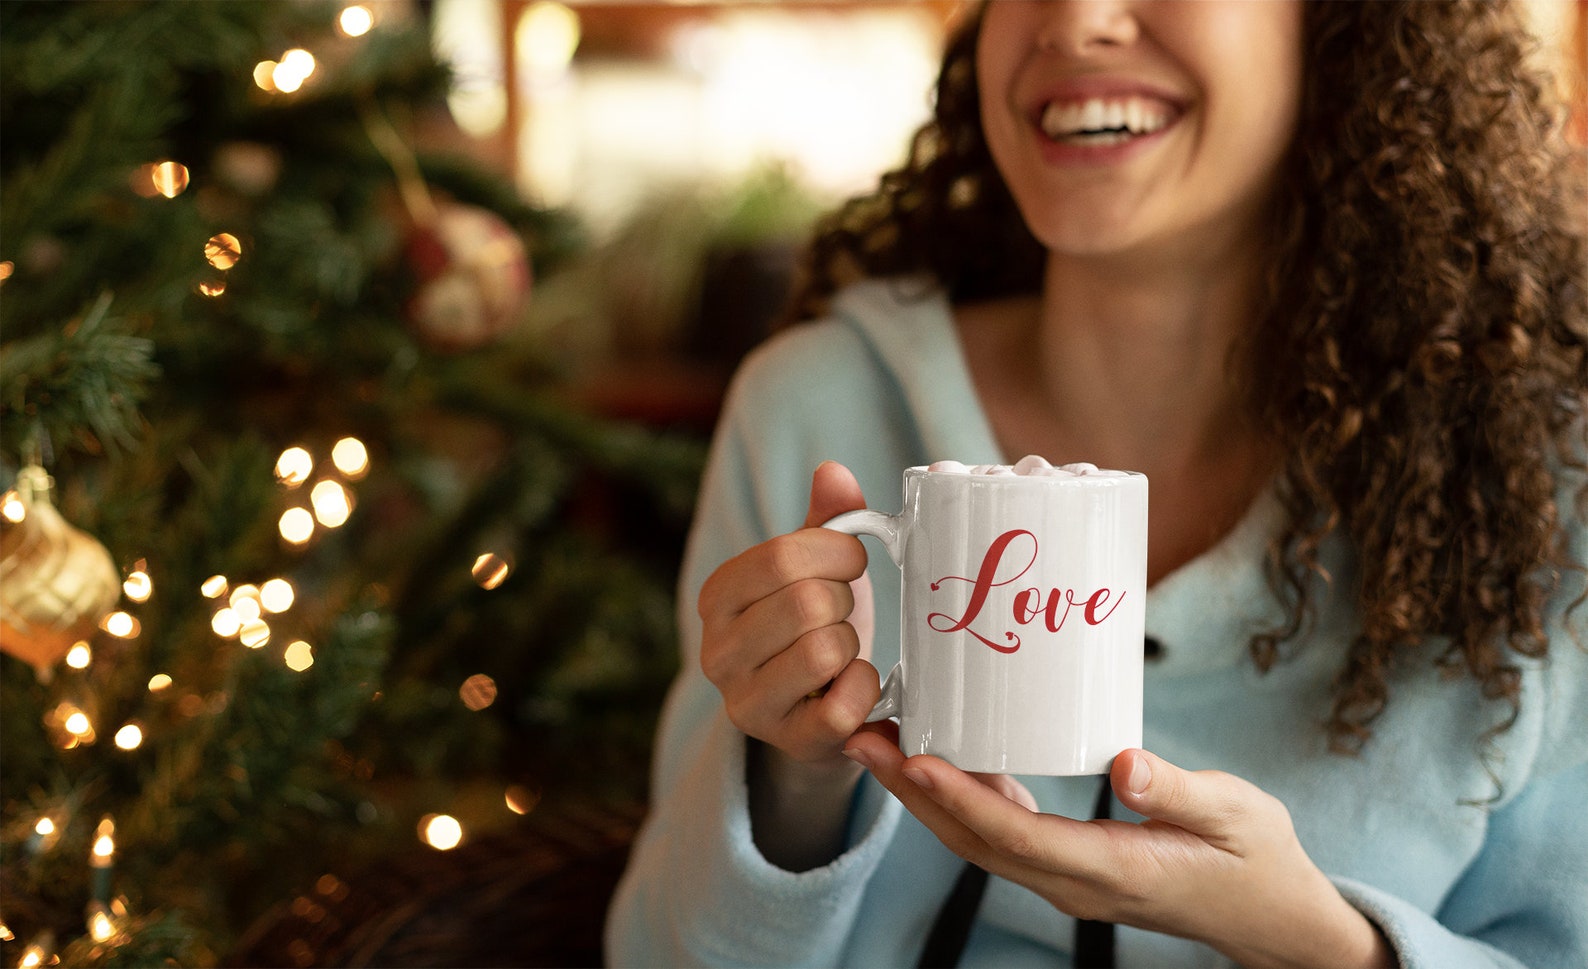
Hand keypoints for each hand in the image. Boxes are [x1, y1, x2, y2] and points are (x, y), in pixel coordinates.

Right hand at [699, 461, 880, 766]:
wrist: (816, 709)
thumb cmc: (817, 624)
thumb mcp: (816, 568)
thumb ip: (826, 518)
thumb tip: (833, 472)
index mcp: (717, 597)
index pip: (781, 557)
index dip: (836, 553)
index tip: (852, 561)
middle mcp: (716, 652)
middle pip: (806, 603)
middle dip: (843, 602)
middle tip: (842, 613)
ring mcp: (747, 704)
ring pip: (824, 651)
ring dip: (853, 644)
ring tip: (842, 650)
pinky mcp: (786, 743)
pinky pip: (842, 706)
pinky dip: (866, 688)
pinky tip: (856, 683)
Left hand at [843, 724, 1395, 968]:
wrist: (1274, 918)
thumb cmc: (1258, 861)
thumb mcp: (1237, 816)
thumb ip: (1180, 791)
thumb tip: (1125, 764)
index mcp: (1111, 870)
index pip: (1016, 836)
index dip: (959, 798)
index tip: (913, 759)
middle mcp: (1075, 882)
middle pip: (974, 840)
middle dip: (913, 792)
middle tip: (862, 739)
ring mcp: (1068, 878)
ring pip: (980, 839)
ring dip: (926, 795)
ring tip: (882, 743)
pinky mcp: (1071, 864)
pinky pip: (1002, 834)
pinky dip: (963, 798)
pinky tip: (946, 759)